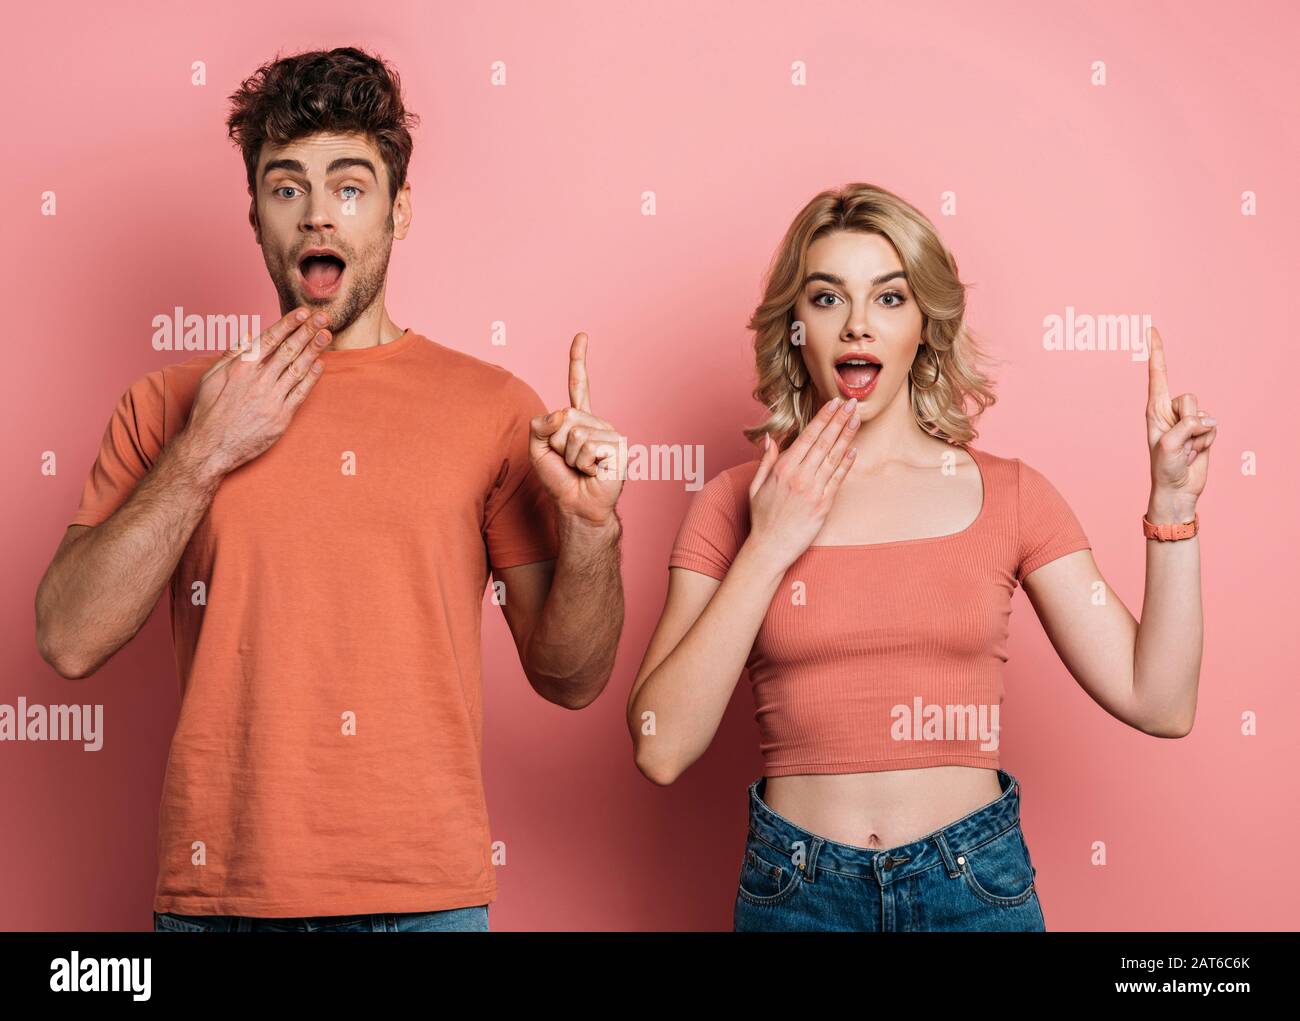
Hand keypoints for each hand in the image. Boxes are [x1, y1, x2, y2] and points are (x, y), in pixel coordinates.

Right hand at [180, 307, 330, 477]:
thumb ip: (231, 355)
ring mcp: (272, 399)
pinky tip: (320, 364)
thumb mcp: (210, 378)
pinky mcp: (281, 417)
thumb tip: (249, 336)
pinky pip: (301, 393)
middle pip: (289, 350)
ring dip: (314, 349)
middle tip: (323, 317)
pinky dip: (312, 378)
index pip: (270, 339)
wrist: (210, 448)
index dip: (289, 324)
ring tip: (326, 334)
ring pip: (298, 368)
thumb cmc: (208, 412)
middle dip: (308, 331)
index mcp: (240, 368)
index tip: (303, 312)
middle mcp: (258, 380)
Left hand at [529, 332, 626, 526]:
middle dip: (557, 443)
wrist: (577, 506)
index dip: (578, 360)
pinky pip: (587, 447)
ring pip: (575, 433)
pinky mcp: (618, 447)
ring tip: (581, 468)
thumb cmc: (559, 479)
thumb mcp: (537, 449)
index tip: (582, 336)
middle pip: (565, 417)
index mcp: (579, 419)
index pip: (578, 385)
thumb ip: (539, 425)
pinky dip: (583, 464)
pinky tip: (593, 472)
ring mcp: (609, 433)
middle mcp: (596, 422)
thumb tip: (563, 414)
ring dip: (570, 456)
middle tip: (568, 461)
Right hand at [746, 397, 858, 569]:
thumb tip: (771, 439)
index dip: (822, 418)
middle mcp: (799, 476)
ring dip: (846, 436)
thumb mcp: (756, 486)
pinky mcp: (823, 505)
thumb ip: (766, 461)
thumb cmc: (762, 518)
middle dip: (839, 420)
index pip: (807, 436)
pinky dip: (846, 464)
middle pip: (823, 442)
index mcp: (782, 469)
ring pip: (833, 457)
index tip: (832, 403)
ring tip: (856, 419)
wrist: (769, 548)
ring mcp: (813, 490)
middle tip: (852, 403)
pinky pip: (838, 479)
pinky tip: (854, 450)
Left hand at [1146, 325, 1216, 516]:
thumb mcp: (1169, 444)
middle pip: (1190, 398)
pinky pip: (1213, 426)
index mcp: (1154, 409)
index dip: (1156, 352)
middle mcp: (1170, 411)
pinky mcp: (1202, 430)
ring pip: (1203, 412)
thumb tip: (1204, 418)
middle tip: (1179, 442)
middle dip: (1187, 421)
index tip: (1152, 329)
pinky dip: (1207, 441)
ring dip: (1198, 434)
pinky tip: (1196, 452)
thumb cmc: (1165, 467)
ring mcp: (1187, 420)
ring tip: (1186, 449)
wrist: (1178, 488)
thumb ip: (1185, 425)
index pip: (1157, 375)